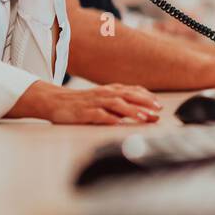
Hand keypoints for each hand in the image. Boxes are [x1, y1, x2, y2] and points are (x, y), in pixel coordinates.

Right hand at [8, 80, 160, 123]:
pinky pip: (98, 115)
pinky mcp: (84, 113)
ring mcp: (94, 103)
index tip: (159, 105)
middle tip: (158, 111)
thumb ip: (120, 103)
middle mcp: (104, 94)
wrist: (55, 101)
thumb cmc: (81, 103)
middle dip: (145, 103)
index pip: (132, 91)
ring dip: (132, 111)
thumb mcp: (103, 99)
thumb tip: (141, 110)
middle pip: (128, 96)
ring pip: (116, 105)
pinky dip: (109, 118)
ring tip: (144, 117)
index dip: (147, 97)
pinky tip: (118, 123)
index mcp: (110, 90)